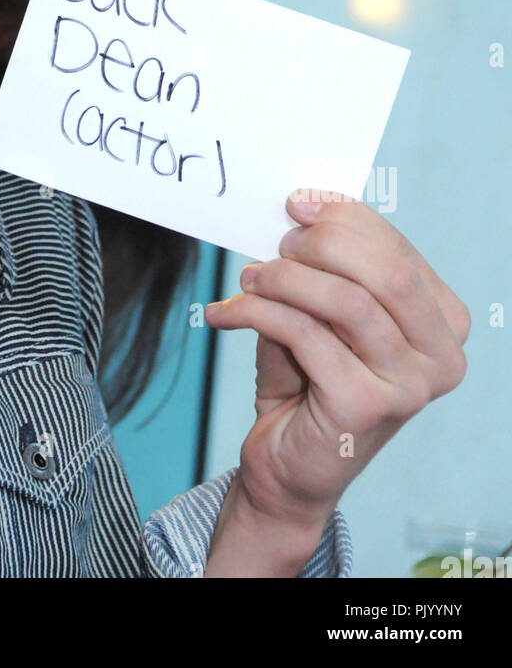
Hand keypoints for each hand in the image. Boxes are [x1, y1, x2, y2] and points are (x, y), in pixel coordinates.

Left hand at [205, 187, 469, 536]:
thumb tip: (302, 208)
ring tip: (249, 279)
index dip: (346, 217)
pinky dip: (257, 312)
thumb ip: (328, 265)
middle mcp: (441, 357)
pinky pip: (305, 334)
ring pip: (347, 300)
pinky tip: (225, 313)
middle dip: (324, 243)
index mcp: (443, 323)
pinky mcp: (365, 407)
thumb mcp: (323, 311)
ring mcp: (410, 387)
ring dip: (286, 278)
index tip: (296, 203)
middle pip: (387, 271)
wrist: (288, 464)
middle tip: (278, 244)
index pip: (399, 250)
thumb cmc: (308, 378)